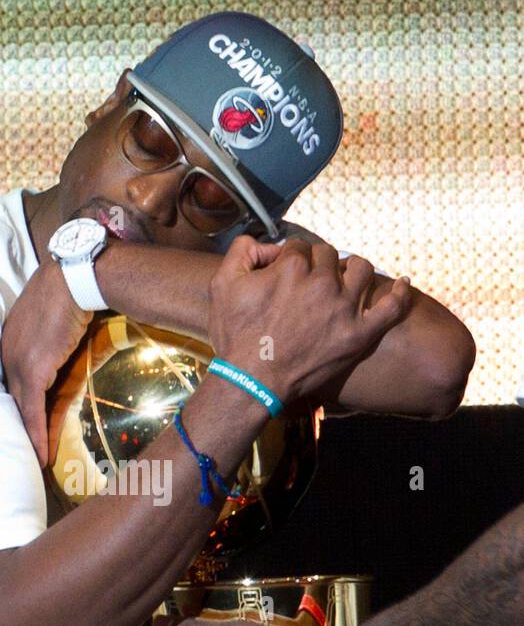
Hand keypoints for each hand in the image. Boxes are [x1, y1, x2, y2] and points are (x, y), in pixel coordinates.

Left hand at [1, 259, 92, 467]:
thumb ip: (55, 339)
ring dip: (26, 440)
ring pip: (19, 411)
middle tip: (20, 457)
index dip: (18, 408)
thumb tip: (66, 347)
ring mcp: (17, 363)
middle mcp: (7, 354)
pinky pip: (32, 411)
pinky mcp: (32, 371)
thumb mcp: (57, 319)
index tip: (22, 429)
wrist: (74, 277)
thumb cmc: (71, 290)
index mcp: (11, 342)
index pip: (12, 383)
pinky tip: (41, 456)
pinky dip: (36, 435)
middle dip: (16, 429)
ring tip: (32, 465)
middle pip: (10, 401)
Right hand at [209, 235, 412, 404]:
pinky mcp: (359, 334)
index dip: (292, 258)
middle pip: (330, 255)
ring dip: (353, 270)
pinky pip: (392, 307)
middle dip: (319, 264)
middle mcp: (322, 282)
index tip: (287, 273)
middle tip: (311, 282)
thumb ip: (242, 251)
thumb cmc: (235, 336)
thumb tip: (266, 244)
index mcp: (291, 267)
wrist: (252, 381)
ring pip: (362, 270)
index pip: (300, 247)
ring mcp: (344, 308)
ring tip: (347, 278)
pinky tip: (403, 283)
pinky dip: (400, 293)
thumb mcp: (222, 285)